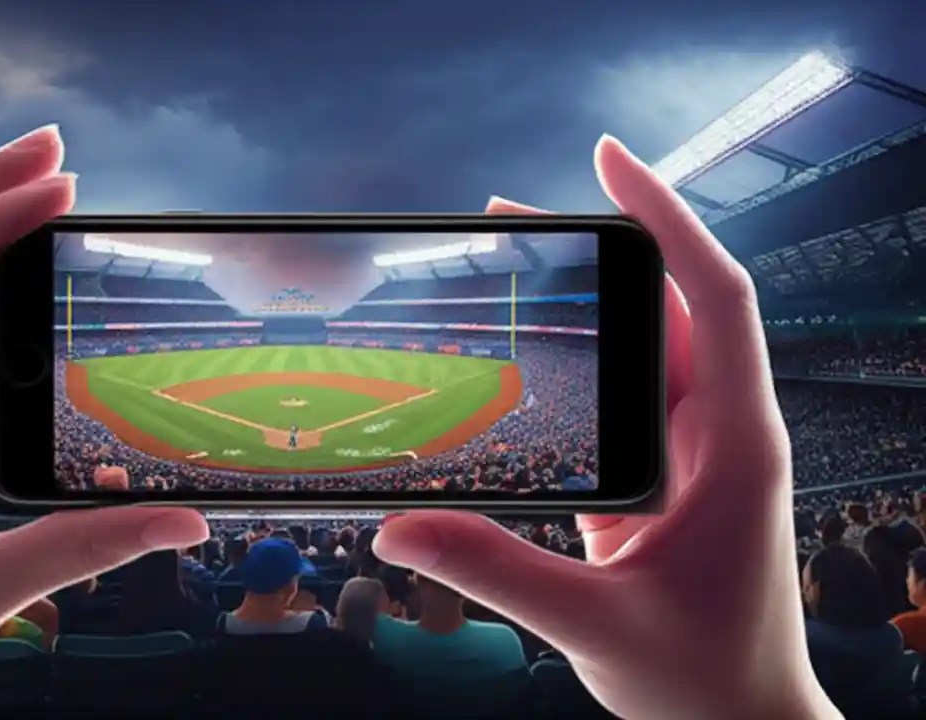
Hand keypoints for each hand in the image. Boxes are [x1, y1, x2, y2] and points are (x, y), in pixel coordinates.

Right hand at [373, 135, 838, 719]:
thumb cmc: (703, 682)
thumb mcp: (593, 626)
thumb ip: (493, 571)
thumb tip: (397, 530)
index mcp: (736, 446)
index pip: (717, 298)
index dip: (667, 220)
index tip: (607, 162)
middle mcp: (722, 432)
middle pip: (674, 303)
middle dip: (604, 243)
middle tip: (516, 214)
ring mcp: (694, 452)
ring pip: (651, 342)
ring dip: (593, 295)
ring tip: (516, 258)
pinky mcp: (663, 475)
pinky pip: (628, 388)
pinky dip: (583, 352)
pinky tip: (531, 343)